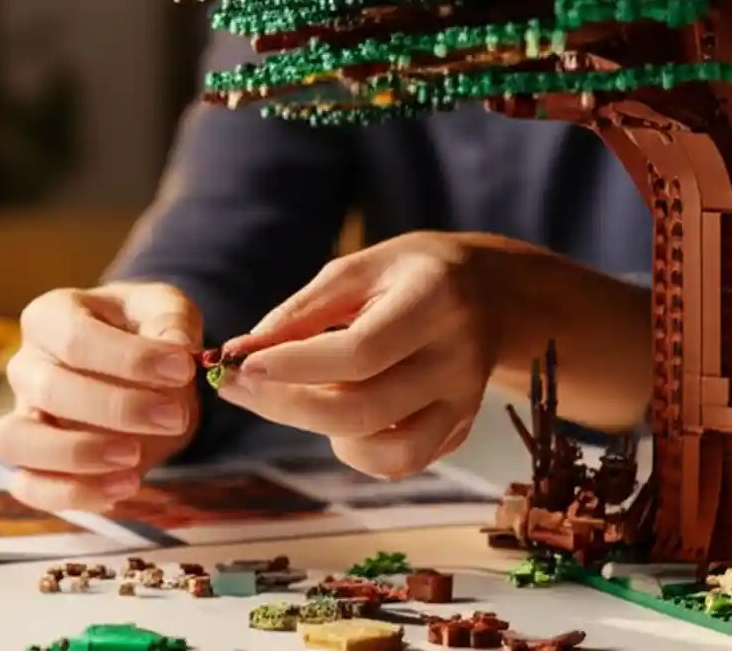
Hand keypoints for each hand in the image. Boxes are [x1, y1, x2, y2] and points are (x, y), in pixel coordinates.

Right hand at [0, 283, 200, 510]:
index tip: (183, 369)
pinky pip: (28, 486)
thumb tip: (175, 344)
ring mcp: (23, 415)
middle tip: (173, 417)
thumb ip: (172, 319)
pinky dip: (71, 494)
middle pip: (49, 388)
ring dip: (77, 455)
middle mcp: (26, 364)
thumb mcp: (166, 309)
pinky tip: (123, 486)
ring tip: (133, 460)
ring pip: (15, 440)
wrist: (145, 371)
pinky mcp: (33, 461)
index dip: (130, 357)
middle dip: (117, 408)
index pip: (75, 336)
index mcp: (52, 316)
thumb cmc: (147, 331)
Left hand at [218, 232, 498, 478]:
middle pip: (365, 410)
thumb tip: (243, 352)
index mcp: (434, 300)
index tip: (242, 365)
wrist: (492, 294)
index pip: (360, 352)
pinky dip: (358, 449)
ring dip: (323, 432)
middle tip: (239, 389)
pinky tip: (341, 414)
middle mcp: (458, 358)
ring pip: (385, 452)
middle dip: (288, 405)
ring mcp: (464, 403)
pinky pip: (401, 463)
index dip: (295, 366)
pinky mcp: (460, 430)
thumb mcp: (359, 269)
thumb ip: (302, 311)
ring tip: (305, 394)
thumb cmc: (411, 275)